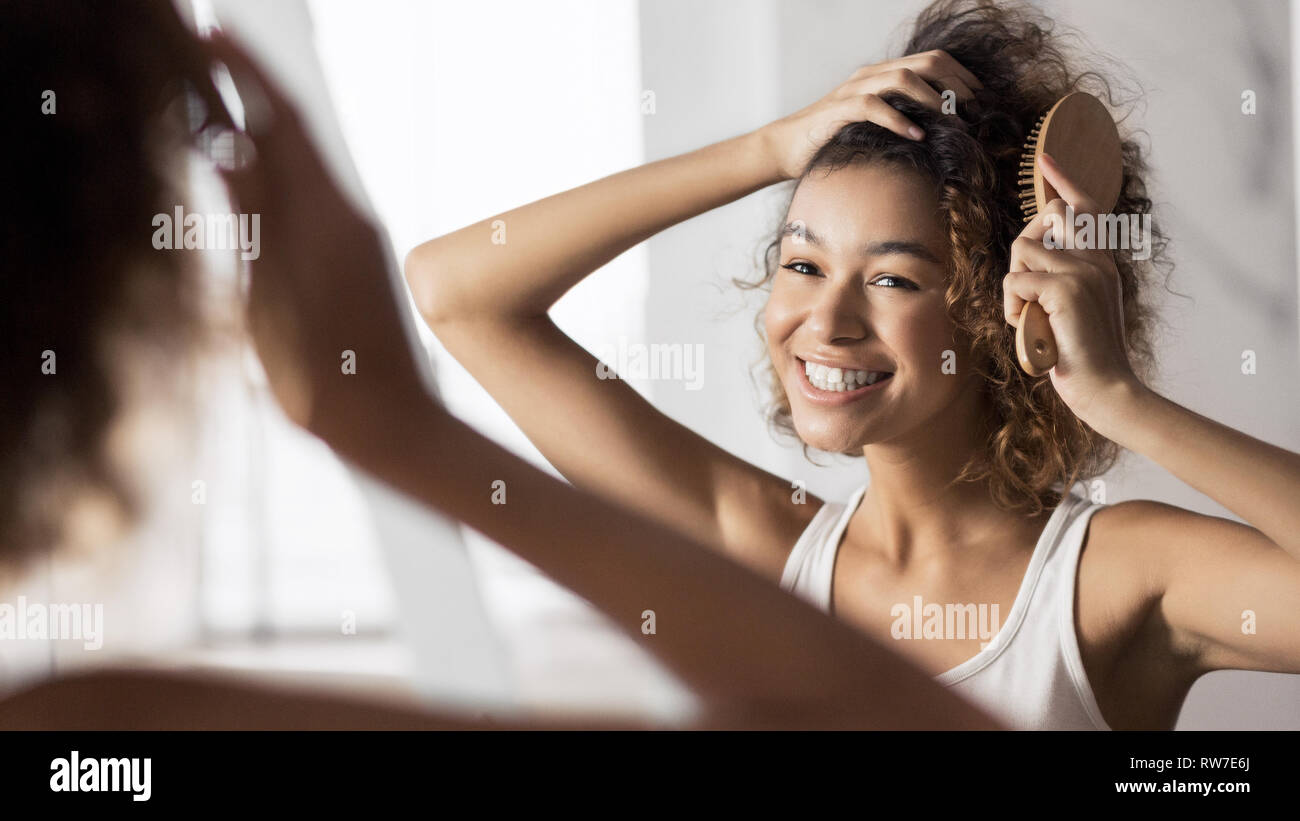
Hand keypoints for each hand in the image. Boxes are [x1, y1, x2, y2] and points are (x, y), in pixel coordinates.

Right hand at [202, 33, 430, 442]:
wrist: (398, 427)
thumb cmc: (328, 384)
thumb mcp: (272, 306)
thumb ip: (255, 226)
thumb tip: (233, 151)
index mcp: (326, 220)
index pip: (282, 121)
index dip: (245, 72)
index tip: (208, 34)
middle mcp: (350, 218)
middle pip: (295, 134)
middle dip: (250, 90)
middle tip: (203, 56)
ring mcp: (359, 239)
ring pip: (306, 166)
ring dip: (264, 131)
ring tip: (219, 105)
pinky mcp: (361, 261)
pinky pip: (316, 197)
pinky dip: (281, 173)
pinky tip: (259, 175)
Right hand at [754, 50, 981, 178]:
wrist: (785, 148)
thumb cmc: (832, 141)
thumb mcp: (874, 127)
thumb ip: (901, 120)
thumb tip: (941, 134)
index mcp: (883, 75)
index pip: (934, 60)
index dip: (963, 76)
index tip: (982, 101)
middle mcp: (871, 75)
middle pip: (926, 63)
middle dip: (956, 84)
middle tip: (974, 111)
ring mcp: (854, 89)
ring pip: (904, 78)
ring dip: (934, 100)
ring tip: (952, 122)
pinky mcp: (839, 110)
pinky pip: (874, 106)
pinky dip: (899, 120)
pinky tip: (917, 136)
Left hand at [1002, 153, 1144, 429]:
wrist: (1107, 390)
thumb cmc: (1083, 357)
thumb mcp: (1072, 311)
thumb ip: (1061, 281)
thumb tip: (1031, 257)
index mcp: (1102, 262)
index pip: (1085, 207)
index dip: (1063, 180)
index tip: (1045, 158)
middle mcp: (1098, 259)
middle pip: (1049, 214)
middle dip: (1025, 246)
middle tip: (1026, 291)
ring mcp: (1084, 271)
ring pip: (1023, 250)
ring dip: (1015, 286)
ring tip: (1031, 319)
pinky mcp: (1066, 289)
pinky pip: (1016, 281)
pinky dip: (1013, 308)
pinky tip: (1029, 330)